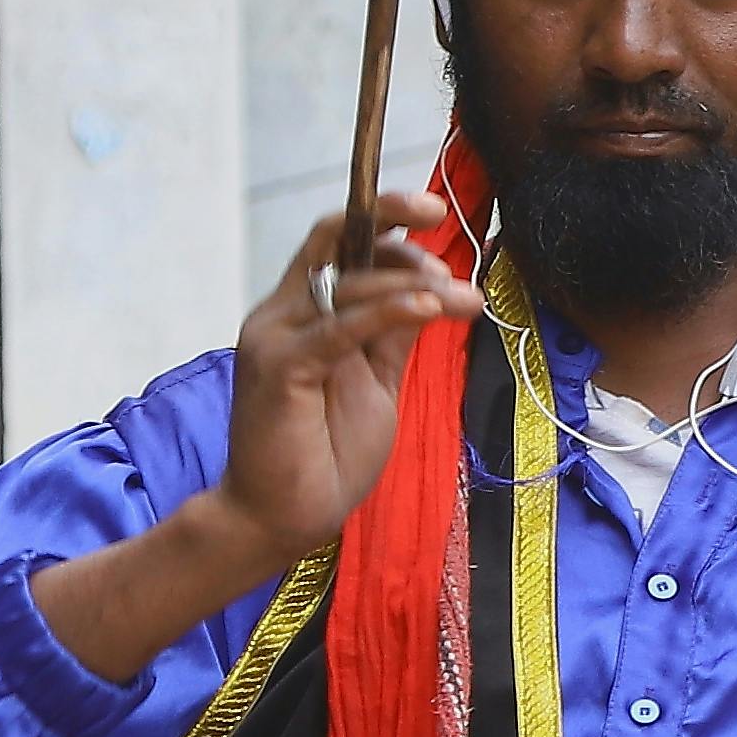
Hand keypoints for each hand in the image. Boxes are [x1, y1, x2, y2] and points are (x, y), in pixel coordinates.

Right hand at [28, 201, 474, 685]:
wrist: (283, 517)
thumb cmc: (326, 453)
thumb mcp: (377, 381)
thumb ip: (393, 334)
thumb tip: (432, 290)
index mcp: (302, 312)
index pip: (337, 241)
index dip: (383, 220)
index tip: (434, 218)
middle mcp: (281, 314)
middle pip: (333, 241)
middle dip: (390, 222)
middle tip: (445, 232)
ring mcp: (274, 338)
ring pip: (345, 284)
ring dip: (412, 283)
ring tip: (463, 298)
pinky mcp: (278, 370)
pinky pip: (338, 329)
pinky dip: (386, 312)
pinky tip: (429, 307)